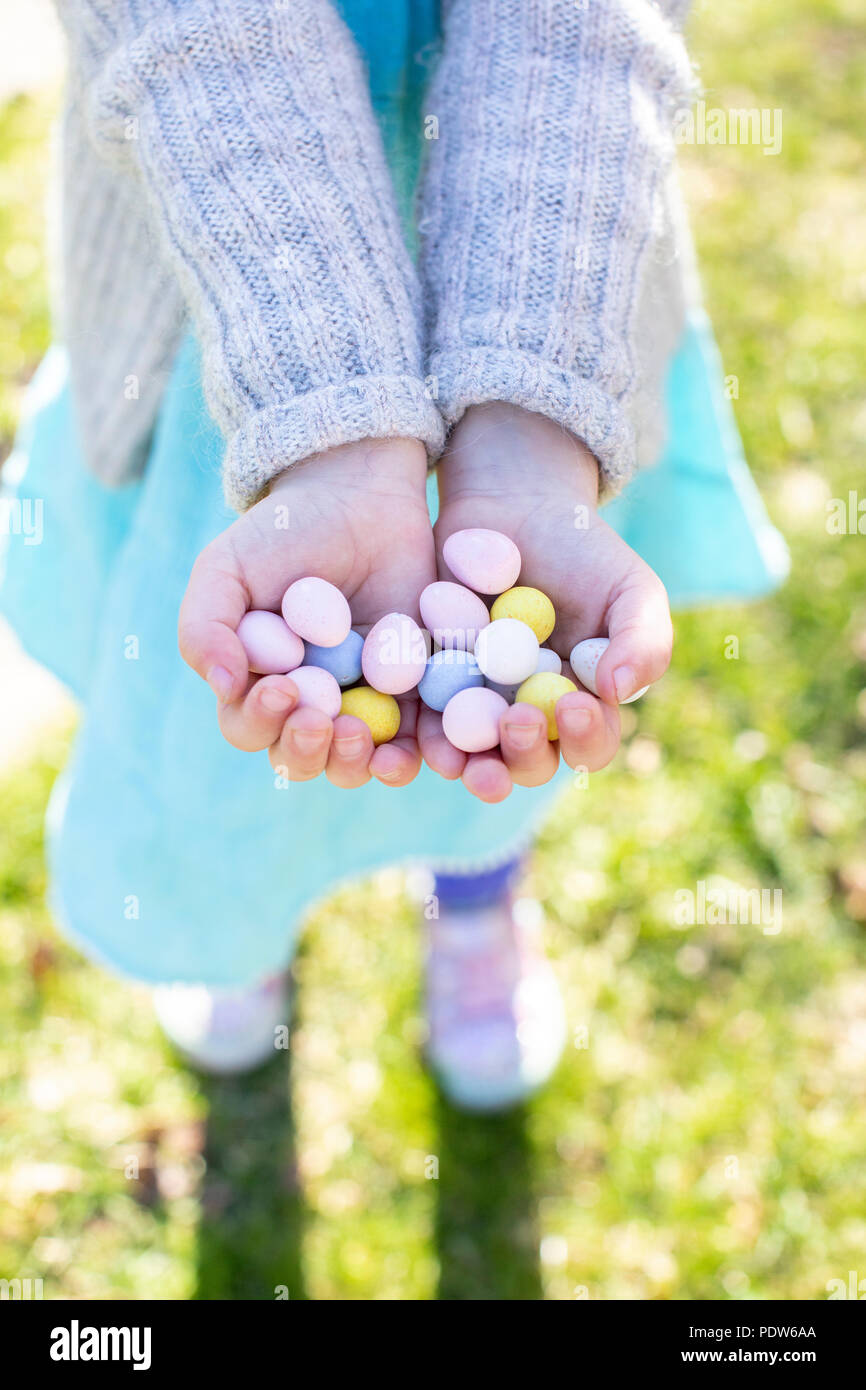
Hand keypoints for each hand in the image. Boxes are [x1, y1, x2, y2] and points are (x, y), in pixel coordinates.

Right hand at [179, 437, 434, 786]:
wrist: (360, 497)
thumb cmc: (282, 533)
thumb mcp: (227, 568)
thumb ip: (205, 626)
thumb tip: (223, 686)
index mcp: (257, 684)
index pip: (250, 726)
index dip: (261, 721)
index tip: (282, 688)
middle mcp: (308, 704)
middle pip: (301, 757)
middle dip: (307, 750)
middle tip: (321, 721)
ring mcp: (362, 703)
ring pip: (352, 763)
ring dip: (352, 764)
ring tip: (360, 737)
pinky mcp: (415, 695)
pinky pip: (413, 742)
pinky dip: (408, 756)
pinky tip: (405, 753)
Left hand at [423, 403, 672, 801]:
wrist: (513, 505)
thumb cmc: (584, 551)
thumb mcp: (630, 588)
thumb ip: (643, 640)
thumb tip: (619, 691)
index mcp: (582, 706)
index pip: (591, 743)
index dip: (587, 737)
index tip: (576, 704)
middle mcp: (529, 717)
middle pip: (530, 762)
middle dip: (527, 754)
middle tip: (518, 719)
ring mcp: (477, 707)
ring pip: (476, 757)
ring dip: (475, 766)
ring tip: (470, 758)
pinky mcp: (430, 688)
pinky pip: (425, 723)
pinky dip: (426, 735)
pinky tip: (426, 731)